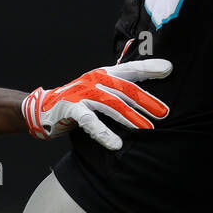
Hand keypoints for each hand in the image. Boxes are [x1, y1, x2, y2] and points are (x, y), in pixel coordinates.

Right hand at [23, 58, 171, 150]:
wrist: (44, 108)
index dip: (148, 68)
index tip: (168, 69)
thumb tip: (148, 89)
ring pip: (111, 105)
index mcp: (104, 74)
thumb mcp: (100, 88)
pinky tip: (116, 144)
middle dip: (145, 101)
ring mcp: (82, 93)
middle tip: (164, 113)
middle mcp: (95, 80)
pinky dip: (104, 133)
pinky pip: (91, 122)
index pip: (130, 69)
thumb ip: (121, 87)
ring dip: (130, 118)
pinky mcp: (72, 109)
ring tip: (146, 130)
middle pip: (124, 89)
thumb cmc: (79, 99)